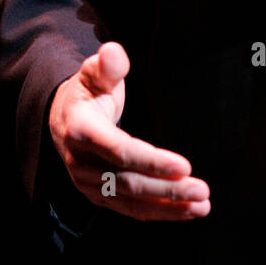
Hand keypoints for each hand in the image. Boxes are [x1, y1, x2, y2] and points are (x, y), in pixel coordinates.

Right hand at [47, 41, 210, 220]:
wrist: (63, 118)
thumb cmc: (88, 90)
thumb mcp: (93, 72)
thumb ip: (107, 64)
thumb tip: (113, 51)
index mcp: (80, 130)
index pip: (120, 151)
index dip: (152, 161)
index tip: (184, 166)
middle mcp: (81, 162)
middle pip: (129, 182)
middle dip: (167, 190)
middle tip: (202, 191)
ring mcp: (88, 183)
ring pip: (130, 201)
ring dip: (167, 207)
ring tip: (201, 206)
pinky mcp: (98, 195)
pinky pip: (129, 208)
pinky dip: (158, 212)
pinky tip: (185, 211)